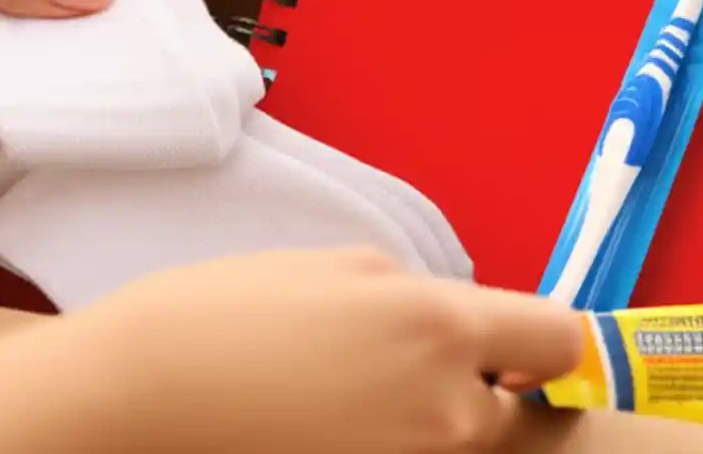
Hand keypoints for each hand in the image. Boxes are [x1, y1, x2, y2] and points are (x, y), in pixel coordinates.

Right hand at [78, 247, 584, 452]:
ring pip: (462, 435)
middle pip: (511, 402)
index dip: (546, 335)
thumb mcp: (345, 265)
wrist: (140, 395)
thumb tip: (463, 322)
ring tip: (354, 383)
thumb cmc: (227, 316)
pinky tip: (333, 415)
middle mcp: (444, 410)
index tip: (528, 336)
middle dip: (479, 377)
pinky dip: (394, 437)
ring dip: (433, 410)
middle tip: (402, 352)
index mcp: (443, 327)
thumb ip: (428, 294)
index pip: (562, 341)